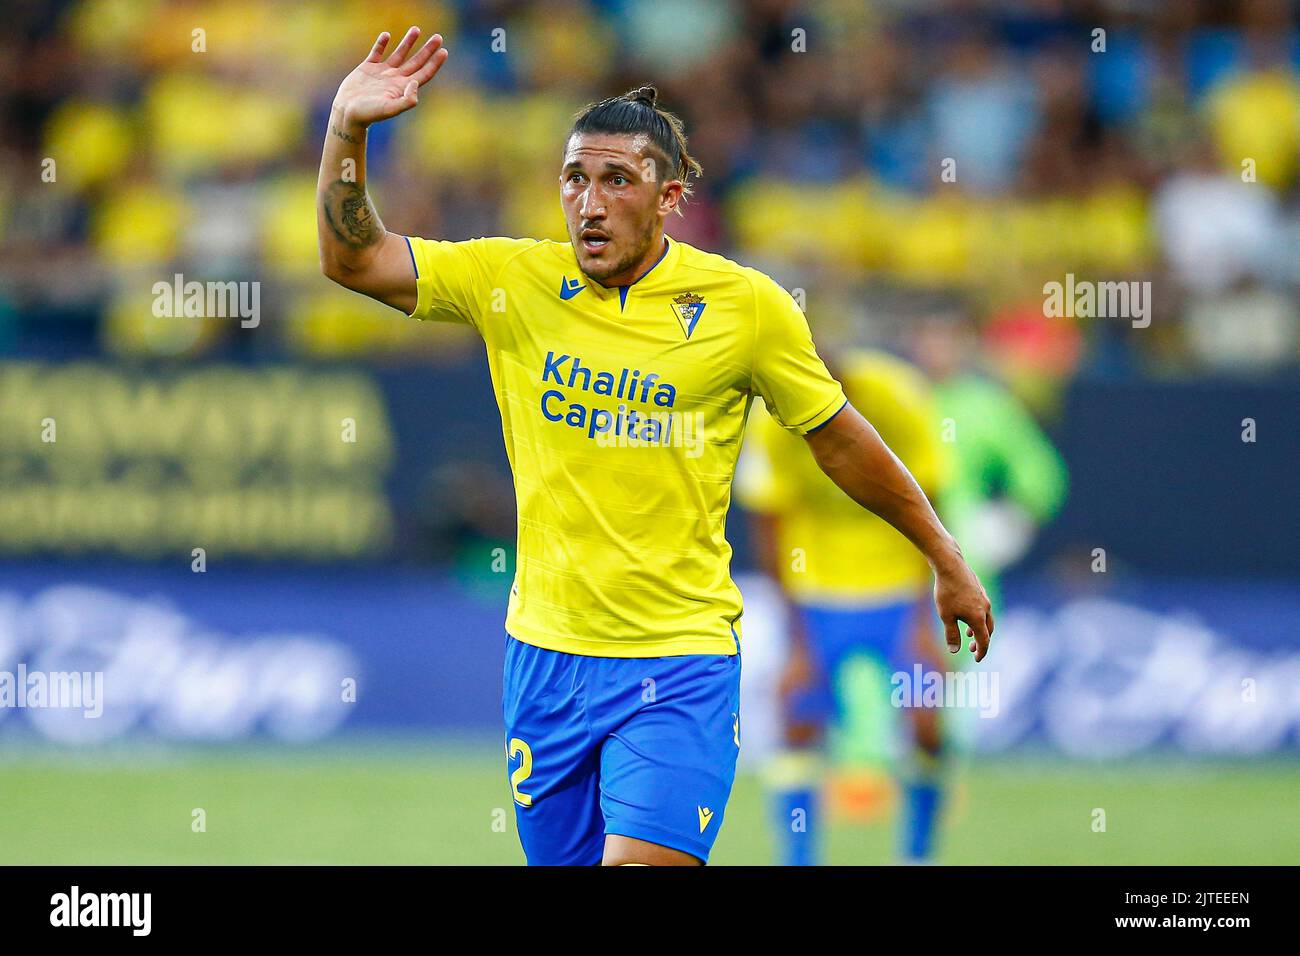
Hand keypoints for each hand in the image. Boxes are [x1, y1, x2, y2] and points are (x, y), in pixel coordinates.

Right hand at [333, 27, 448, 129]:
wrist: (347, 113)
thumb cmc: (369, 114)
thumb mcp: (390, 109)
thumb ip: (406, 100)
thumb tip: (416, 83)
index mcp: (403, 88)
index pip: (424, 73)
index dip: (435, 63)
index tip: (444, 51)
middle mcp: (395, 79)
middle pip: (416, 62)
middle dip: (427, 50)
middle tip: (438, 37)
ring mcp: (382, 73)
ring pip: (399, 54)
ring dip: (408, 42)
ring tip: (417, 29)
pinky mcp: (367, 68)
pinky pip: (376, 53)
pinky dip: (381, 43)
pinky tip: (386, 35)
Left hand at [932, 551, 993, 661]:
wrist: (950, 566)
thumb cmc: (947, 592)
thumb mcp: (946, 616)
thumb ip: (952, 634)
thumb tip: (954, 651)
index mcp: (978, 618)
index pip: (984, 640)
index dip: (981, 652)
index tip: (977, 659)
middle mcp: (985, 609)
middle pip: (988, 630)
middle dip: (982, 641)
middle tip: (971, 649)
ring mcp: (984, 598)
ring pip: (986, 618)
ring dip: (980, 629)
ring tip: (968, 634)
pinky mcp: (980, 590)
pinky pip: (983, 609)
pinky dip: (978, 617)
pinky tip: (966, 615)